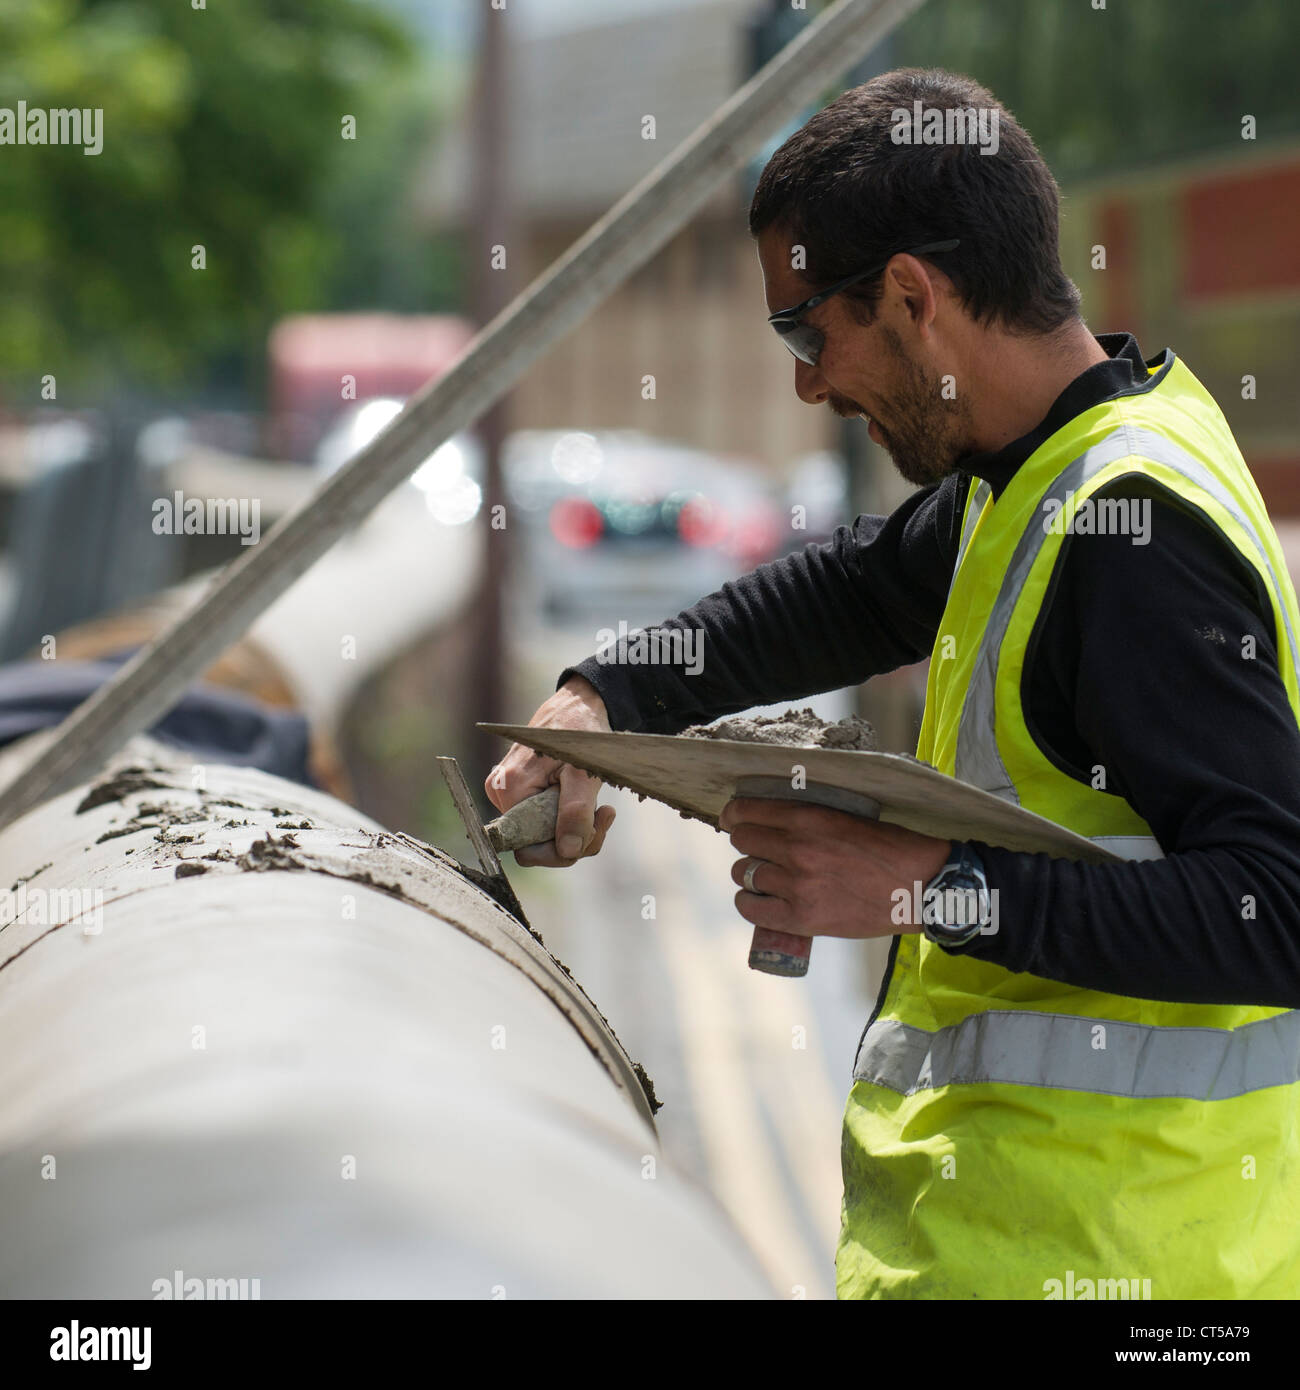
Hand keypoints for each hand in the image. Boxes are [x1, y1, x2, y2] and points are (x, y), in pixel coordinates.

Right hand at [484, 675, 615, 866]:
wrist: (580, 705)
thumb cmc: (580, 732)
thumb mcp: (584, 773)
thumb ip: (575, 812)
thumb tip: (567, 851)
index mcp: (509, 789)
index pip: (527, 847)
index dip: (561, 850)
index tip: (592, 830)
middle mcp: (501, 792)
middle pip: (535, 843)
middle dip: (574, 839)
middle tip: (604, 817)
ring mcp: (508, 791)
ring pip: (543, 834)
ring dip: (576, 827)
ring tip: (602, 808)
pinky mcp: (520, 789)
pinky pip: (544, 819)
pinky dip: (570, 817)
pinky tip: (588, 801)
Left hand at [719, 797, 950, 939]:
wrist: (921, 887)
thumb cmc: (890, 850)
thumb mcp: (847, 819)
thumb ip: (810, 821)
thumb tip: (774, 823)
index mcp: (808, 818)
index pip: (746, 810)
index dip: (734, 815)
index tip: (732, 819)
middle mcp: (797, 849)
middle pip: (742, 841)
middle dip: (748, 844)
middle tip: (762, 851)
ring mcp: (797, 885)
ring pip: (744, 873)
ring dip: (750, 874)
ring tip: (767, 878)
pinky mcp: (802, 917)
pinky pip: (751, 908)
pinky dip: (749, 903)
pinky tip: (758, 900)